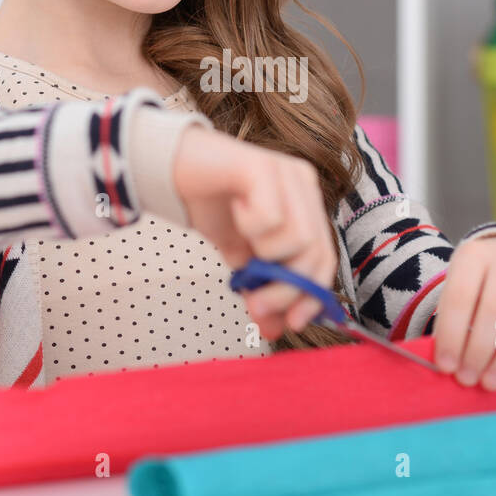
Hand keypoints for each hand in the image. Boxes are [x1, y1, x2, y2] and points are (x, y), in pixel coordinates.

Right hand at [173, 124, 338, 340]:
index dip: (313, 295)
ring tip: (243, 236)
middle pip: (316, 253)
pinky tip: (236, 207)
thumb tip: (273, 329)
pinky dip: (249, 225)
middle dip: (285, 289)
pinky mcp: (263, 166)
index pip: (325, 257)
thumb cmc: (210, 204)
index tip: (292, 323)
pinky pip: (270, 217)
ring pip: (299, 238)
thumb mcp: (239, 255)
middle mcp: (304, 185)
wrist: (170, 169)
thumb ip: (259, 286)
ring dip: (265, 254)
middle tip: (255, 305)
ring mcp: (287, 172)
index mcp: (305, 203)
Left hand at [432, 235, 495, 389]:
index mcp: (474, 254)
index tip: (446, 366)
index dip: (451, 334)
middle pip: (495, 308)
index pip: (460, 296)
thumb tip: (446, 364)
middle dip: (478, 350)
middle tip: (467, 379)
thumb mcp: (458, 287)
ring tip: (491, 382)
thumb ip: (451, 320)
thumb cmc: (478, 284)